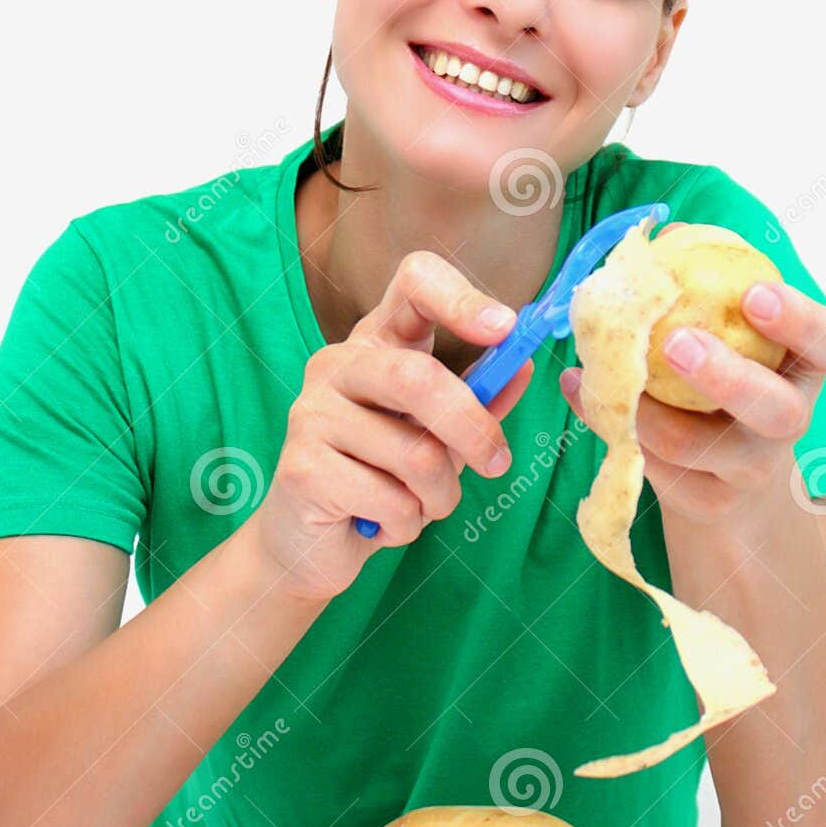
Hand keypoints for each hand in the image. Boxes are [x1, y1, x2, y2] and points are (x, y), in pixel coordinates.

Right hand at [250, 251, 532, 600]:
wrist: (307, 543)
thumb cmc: (380, 477)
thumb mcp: (437, 434)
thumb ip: (476, 400)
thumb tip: (524, 366)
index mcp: (375, 342)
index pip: (413, 283)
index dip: (461, 298)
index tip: (505, 329)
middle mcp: (335, 365)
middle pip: (418, 378)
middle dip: (473, 428)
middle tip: (496, 463)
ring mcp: (311, 415)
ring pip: (416, 455)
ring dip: (439, 496)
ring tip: (421, 505)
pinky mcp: (301, 470)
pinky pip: (391, 501)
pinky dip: (408, 526)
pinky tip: (383, 525)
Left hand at [560, 274, 825, 524]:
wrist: (725, 470)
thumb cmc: (725, 370)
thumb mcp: (727, 327)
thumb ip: (702, 283)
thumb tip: (658, 240)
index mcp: (804, 365)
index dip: (802, 322)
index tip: (755, 294)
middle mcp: (789, 419)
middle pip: (778, 410)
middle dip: (727, 376)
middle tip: (675, 342)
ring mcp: (751, 468)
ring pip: (700, 449)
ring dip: (646, 410)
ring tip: (604, 371)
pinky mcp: (707, 501)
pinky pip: (657, 470)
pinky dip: (613, 427)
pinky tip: (580, 391)